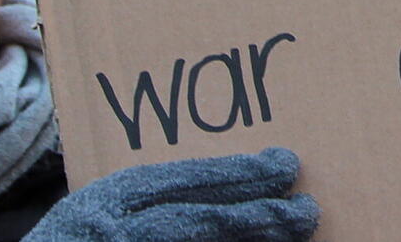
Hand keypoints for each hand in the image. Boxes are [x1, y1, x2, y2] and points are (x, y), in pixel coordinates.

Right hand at [26, 146, 317, 240]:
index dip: (239, 175)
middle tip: (307, 209)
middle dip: (260, 214)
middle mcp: (113, 232)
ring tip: (296, 233)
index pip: (183, 182)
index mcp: (104, 200)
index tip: (284, 166)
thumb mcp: (93, 214)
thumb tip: (225, 190)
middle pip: (201, 221)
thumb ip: (142, 202)